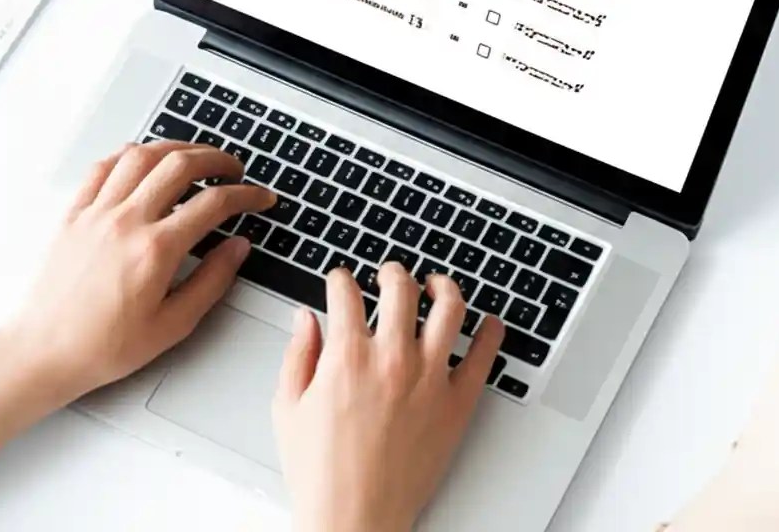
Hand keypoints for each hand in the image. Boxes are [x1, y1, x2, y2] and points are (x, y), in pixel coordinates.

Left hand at [7, 141, 275, 402]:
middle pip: (180, 164)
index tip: (260, 198)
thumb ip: (212, 280)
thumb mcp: (174, 324)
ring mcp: (97, 213)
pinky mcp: (75, 214)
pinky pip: (103, 167)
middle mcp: (126, 222)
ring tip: (195, 155)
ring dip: (176, 147)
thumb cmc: (104, 345)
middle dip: (217, 159)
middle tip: (234, 169)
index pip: (214, 203)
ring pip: (141, 155)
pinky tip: (143, 160)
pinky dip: (129, 155)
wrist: (45, 352)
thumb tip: (238, 248)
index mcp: (156, 250)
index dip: (246, 195)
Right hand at [274, 265, 505, 531]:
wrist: (355, 518)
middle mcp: (392, 359)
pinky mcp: (458, 403)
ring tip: (436, 286)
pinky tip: (488, 323)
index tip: (341, 281)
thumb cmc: (322, 473)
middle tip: (388, 274)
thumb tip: (305, 318)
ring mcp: (430, 378)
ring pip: (450, 307)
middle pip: (400, 287)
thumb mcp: (288, 408)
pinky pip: (485, 355)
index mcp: (346, 357)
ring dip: (442, 286)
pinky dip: (491, 332)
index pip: (346, 292)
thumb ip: (298, 354)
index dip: (340, 278)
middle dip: (391, 271)